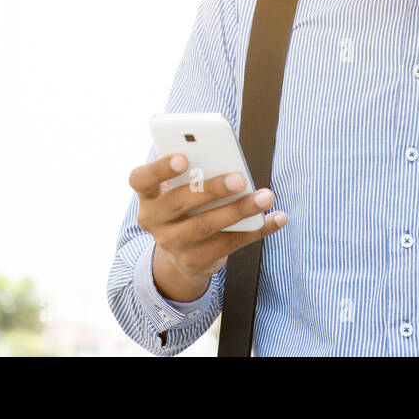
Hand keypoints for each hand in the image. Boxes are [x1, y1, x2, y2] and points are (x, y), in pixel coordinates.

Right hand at [128, 153, 286, 301]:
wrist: (179, 253)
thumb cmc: (185, 205)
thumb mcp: (179, 189)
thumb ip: (193, 174)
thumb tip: (227, 161)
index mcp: (148, 195)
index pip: (141, 179)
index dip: (160, 168)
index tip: (184, 157)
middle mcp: (154, 221)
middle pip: (179, 202)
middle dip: (211, 189)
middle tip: (239, 178)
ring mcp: (173, 244)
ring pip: (207, 226)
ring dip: (239, 210)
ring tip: (266, 196)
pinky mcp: (196, 261)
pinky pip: (230, 244)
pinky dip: (257, 229)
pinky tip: (277, 218)